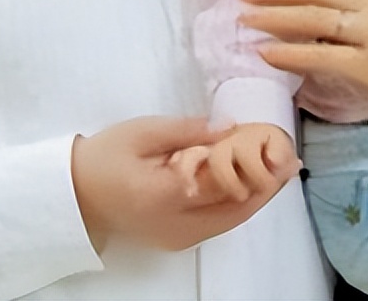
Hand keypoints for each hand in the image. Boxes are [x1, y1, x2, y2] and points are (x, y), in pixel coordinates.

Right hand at [70, 115, 298, 252]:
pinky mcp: (177, 240)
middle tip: (293, 161)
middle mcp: (176, 225)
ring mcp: (177, 238)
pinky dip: (240, 204)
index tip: (281, 148)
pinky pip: (218, 224)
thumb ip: (187, 130)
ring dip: (258, 197)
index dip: (257, 168)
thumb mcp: (143, 131)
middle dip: (268, 186)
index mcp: (165, 195)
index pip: (224, 183)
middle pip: (236, 209)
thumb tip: (231, 127)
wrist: (74, 195)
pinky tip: (253, 185)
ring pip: (231, 220)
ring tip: (281, 171)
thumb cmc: (104, 156)